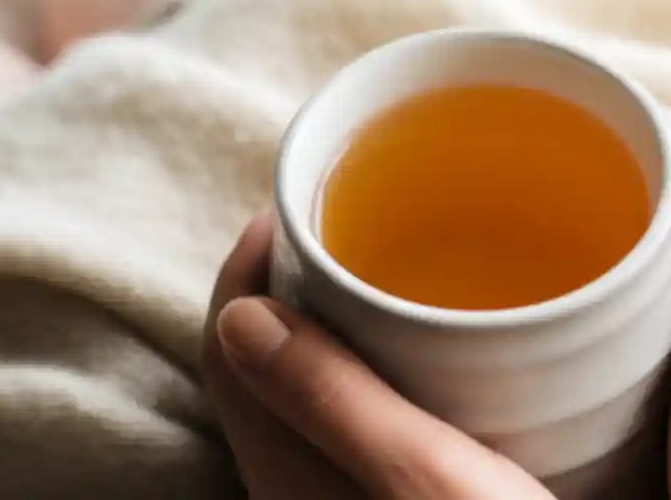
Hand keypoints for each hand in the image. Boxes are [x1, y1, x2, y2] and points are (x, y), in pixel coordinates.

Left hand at [201, 214, 555, 499]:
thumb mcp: (423, 480)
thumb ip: (332, 399)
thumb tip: (242, 312)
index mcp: (289, 471)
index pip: (229, 340)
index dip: (251, 259)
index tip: (300, 201)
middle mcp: (297, 487)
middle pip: (264, 356)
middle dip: (297, 277)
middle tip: (359, 221)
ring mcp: (336, 498)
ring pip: (308, 386)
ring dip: (335, 320)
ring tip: (398, 269)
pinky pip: (349, 417)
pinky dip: (373, 366)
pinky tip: (441, 358)